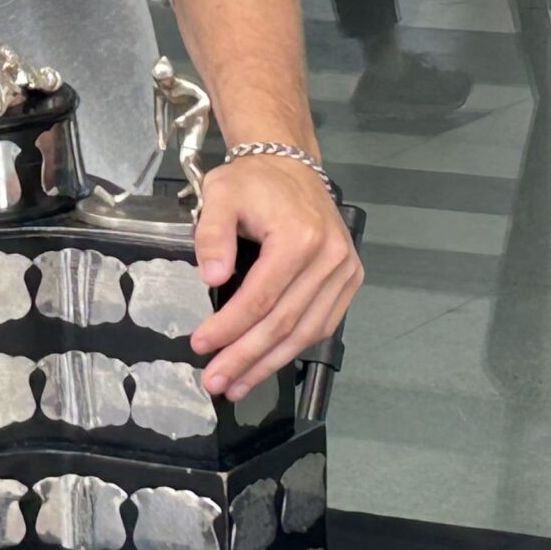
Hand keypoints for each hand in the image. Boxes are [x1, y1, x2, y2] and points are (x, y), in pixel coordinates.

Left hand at [188, 156, 361, 401]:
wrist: (291, 164)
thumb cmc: (253, 182)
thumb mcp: (220, 194)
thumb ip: (213, 234)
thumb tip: (213, 278)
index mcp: (299, 238)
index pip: (260, 298)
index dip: (229, 327)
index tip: (200, 346)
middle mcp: (330, 258)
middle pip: (283, 322)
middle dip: (246, 357)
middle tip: (216, 382)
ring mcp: (345, 271)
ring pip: (306, 332)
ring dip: (269, 363)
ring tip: (238, 385)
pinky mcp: (350, 279)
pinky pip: (323, 324)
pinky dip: (294, 348)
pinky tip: (268, 364)